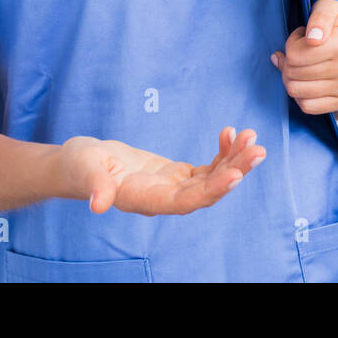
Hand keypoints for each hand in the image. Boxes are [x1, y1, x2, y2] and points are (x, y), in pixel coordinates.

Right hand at [60, 126, 265, 215]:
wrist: (80, 164)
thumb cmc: (79, 166)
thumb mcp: (84, 169)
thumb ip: (95, 186)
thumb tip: (97, 205)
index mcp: (145, 200)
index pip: (184, 202)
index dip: (211, 190)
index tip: (235, 175)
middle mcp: (164, 199)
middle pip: (207, 191)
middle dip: (235, 170)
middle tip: (258, 150)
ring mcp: (172, 187)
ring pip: (212, 179)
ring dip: (235, 159)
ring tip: (252, 137)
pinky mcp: (176, 175)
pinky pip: (206, 167)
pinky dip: (221, 151)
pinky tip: (231, 132)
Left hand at [271, 0, 337, 114]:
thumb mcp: (330, 7)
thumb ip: (320, 16)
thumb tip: (313, 39)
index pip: (295, 55)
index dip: (291, 44)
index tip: (302, 37)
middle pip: (292, 74)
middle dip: (289, 61)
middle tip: (301, 52)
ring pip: (296, 91)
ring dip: (292, 78)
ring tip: (303, 65)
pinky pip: (307, 106)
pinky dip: (300, 95)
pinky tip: (307, 82)